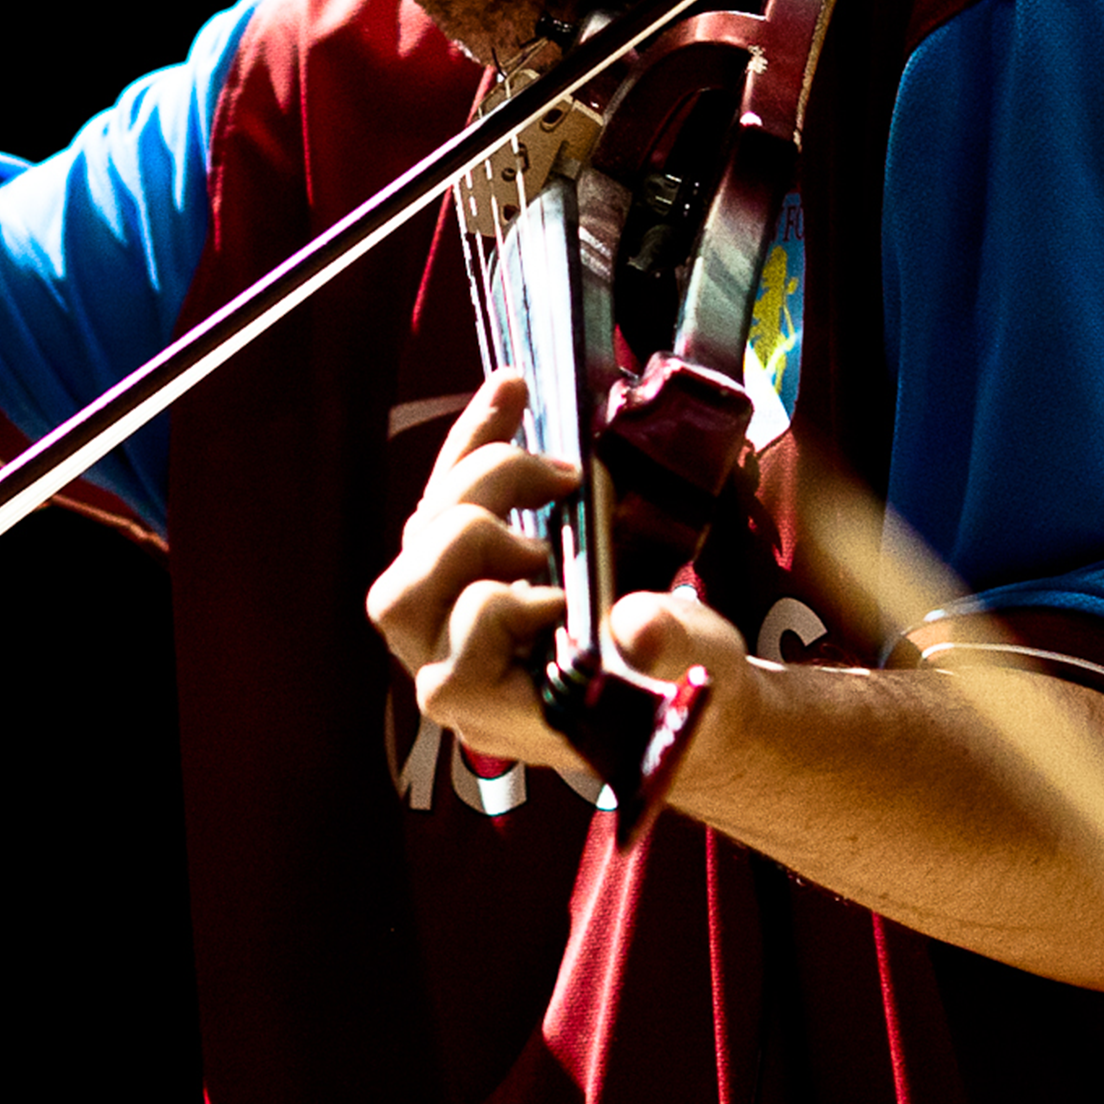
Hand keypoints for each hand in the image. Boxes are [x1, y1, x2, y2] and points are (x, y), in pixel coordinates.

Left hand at [364, 371, 754, 777]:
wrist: (673, 682)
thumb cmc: (681, 693)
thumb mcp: (699, 675)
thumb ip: (672, 651)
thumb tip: (634, 622)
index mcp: (499, 712)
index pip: (454, 672)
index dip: (507, 615)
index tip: (573, 599)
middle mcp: (452, 665)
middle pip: (404, 594)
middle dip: (481, 536)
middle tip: (561, 526)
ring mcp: (448, 610)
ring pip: (417, 533)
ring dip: (479, 483)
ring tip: (557, 475)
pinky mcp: (462, 561)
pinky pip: (445, 490)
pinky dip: (478, 438)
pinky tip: (513, 391)